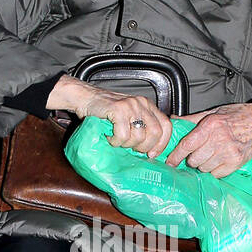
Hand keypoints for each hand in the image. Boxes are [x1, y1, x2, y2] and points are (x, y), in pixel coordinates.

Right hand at [48, 76, 171, 157]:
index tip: (152, 154)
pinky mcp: (118, 109)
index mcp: (148, 106)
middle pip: (155, 133)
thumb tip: (151, 150)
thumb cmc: (105, 111)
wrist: (85, 98)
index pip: (166, 126)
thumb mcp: (129, 117)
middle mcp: (142, 104)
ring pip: (139, 136)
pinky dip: (115, 141)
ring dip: (126, 144)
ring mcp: (131, 105)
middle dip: (144, 147)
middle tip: (131, 148)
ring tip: (117, 140)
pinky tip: (109, 137)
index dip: (162, 143)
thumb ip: (141, 127)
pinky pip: (123, 135)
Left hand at [165, 103, 251, 178]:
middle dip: (192, 158)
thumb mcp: (215, 112)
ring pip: (204, 168)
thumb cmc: (239, 116)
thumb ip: (193, 119)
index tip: (170, 162)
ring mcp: (228, 153)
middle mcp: (219, 139)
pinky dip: (214, 170)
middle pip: (193, 160)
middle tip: (199, 153)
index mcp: (211, 125)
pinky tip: (219, 160)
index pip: (187, 145)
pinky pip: (216, 174)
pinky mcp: (236, 162)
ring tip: (211, 155)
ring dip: (203, 165)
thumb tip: (174, 120)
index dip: (175, 156)